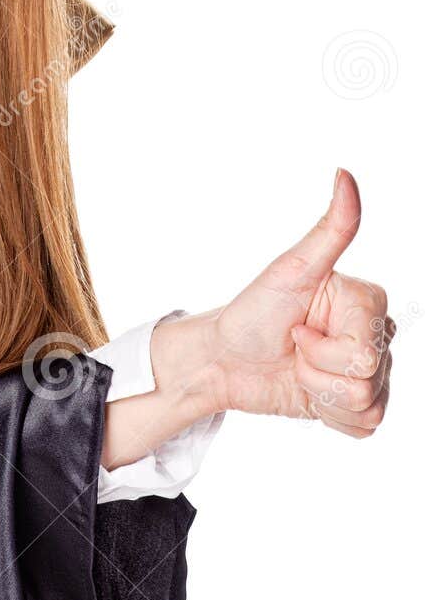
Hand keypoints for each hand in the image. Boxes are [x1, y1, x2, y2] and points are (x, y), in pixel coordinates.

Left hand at [164, 168, 394, 434]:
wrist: (224, 359)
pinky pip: (365, 424)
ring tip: (298, 369)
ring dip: (322, 393)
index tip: (296, 325)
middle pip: (370, 376)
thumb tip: (345, 175)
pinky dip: (331, 416)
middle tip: (294, 348)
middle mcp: (375, 333)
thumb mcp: (291, 270)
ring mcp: (368, 370)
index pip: (367, 346)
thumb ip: (330, 229)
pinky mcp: (355, 403)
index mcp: (366, 300)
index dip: (323, 347)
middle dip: (319, 370)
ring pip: (369, 404)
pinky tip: (310, 392)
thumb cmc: (252, 311)